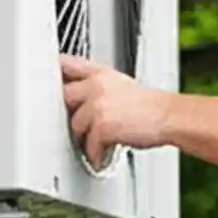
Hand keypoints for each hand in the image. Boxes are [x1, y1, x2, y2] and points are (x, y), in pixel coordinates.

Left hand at [60, 54, 172, 169]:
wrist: (168, 116)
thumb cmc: (150, 106)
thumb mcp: (122, 85)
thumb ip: (99, 87)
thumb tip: (83, 97)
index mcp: (102, 73)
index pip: (69, 63)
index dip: (56, 68)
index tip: (49, 72)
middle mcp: (97, 85)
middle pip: (65, 96)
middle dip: (72, 111)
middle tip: (82, 123)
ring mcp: (97, 105)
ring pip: (75, 124)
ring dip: (85, 136)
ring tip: (98, 141)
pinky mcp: (101, 126)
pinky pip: (89, 144)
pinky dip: (95, 153)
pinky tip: (103, 153)